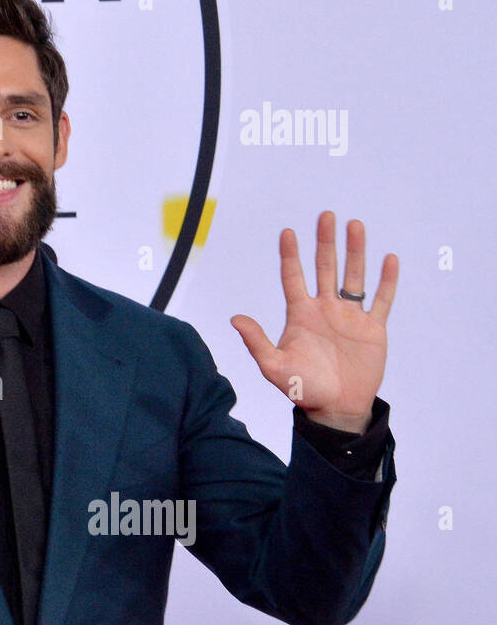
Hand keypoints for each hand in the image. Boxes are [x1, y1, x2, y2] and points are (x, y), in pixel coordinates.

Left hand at [231, 211, 397, 433]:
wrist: (335, 408)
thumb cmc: (303, 388)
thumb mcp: (274, 366)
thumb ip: (256, 341)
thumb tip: (235, 318)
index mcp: (300, 315)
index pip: (293, 277)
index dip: (290, 255)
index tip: (287, 232)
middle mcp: (324, 309)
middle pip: (324, 268)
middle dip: (325, 242)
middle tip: (326, 215)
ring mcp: (349, 317)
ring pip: (353, 277)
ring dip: (355, 252)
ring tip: (355, 225)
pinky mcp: (372, 328)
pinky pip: (381, 300)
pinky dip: (386, 281)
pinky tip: (388, 260)